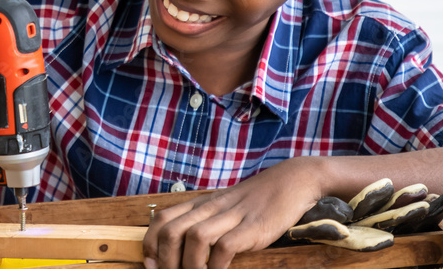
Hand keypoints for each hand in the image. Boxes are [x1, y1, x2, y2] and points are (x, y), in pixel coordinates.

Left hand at [144, 157, 322, 268]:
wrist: (292, 181)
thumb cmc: (256, 200)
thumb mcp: (224, 206)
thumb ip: (204, 221)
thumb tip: (182, 248)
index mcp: (201, 203)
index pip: (162, 218)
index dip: (150, 243)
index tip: (151, 263)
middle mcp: (211, 208)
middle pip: (172, 231)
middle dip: (165, 261)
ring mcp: (232, 216)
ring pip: (194, 237)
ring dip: (189, 265)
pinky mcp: (253, 227)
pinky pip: (225, 247)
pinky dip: (217, 265)